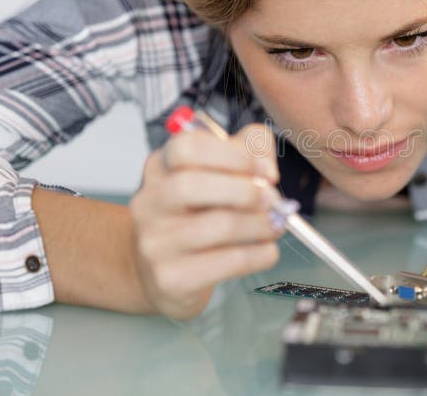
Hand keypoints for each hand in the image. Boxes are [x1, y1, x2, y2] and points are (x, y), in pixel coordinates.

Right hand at [129, 124, 282, 318]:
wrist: (161, 274)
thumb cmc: (197, 216)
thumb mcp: (218, 175)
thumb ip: (248, 153)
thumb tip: (267, 170)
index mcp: (161, 167)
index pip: (188, 148)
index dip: (235, 156)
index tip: (267, 172)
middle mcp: (151, 202)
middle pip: (192, 185)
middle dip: (245, 191)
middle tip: (274, 200)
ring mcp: (156, 242)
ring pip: (217, 225)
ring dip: (260, 224)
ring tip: (276, 225)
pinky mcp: (171, 278)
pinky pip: (228, 262)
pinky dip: (259, 254)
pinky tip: (267, 250)